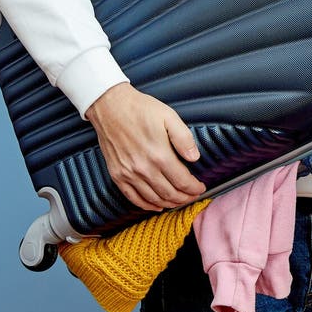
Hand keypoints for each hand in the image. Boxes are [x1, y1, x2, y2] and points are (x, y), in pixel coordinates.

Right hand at [86, 81, 205, 211]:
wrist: (110, 106)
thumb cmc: (140, 109)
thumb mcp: (169, 116)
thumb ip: (183, 138)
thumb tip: (194, 157)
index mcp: (159, 154)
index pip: (182, 181)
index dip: (194, 188)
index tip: (200, 187)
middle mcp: (144, 168)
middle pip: (169, 193)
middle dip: (185, 198)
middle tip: (193, 196)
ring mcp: (129, 174)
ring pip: (153, 199)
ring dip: (169, 204)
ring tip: (179, 201)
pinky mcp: (117, 175)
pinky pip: (133, 198)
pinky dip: (147, 205)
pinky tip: (156, 205)